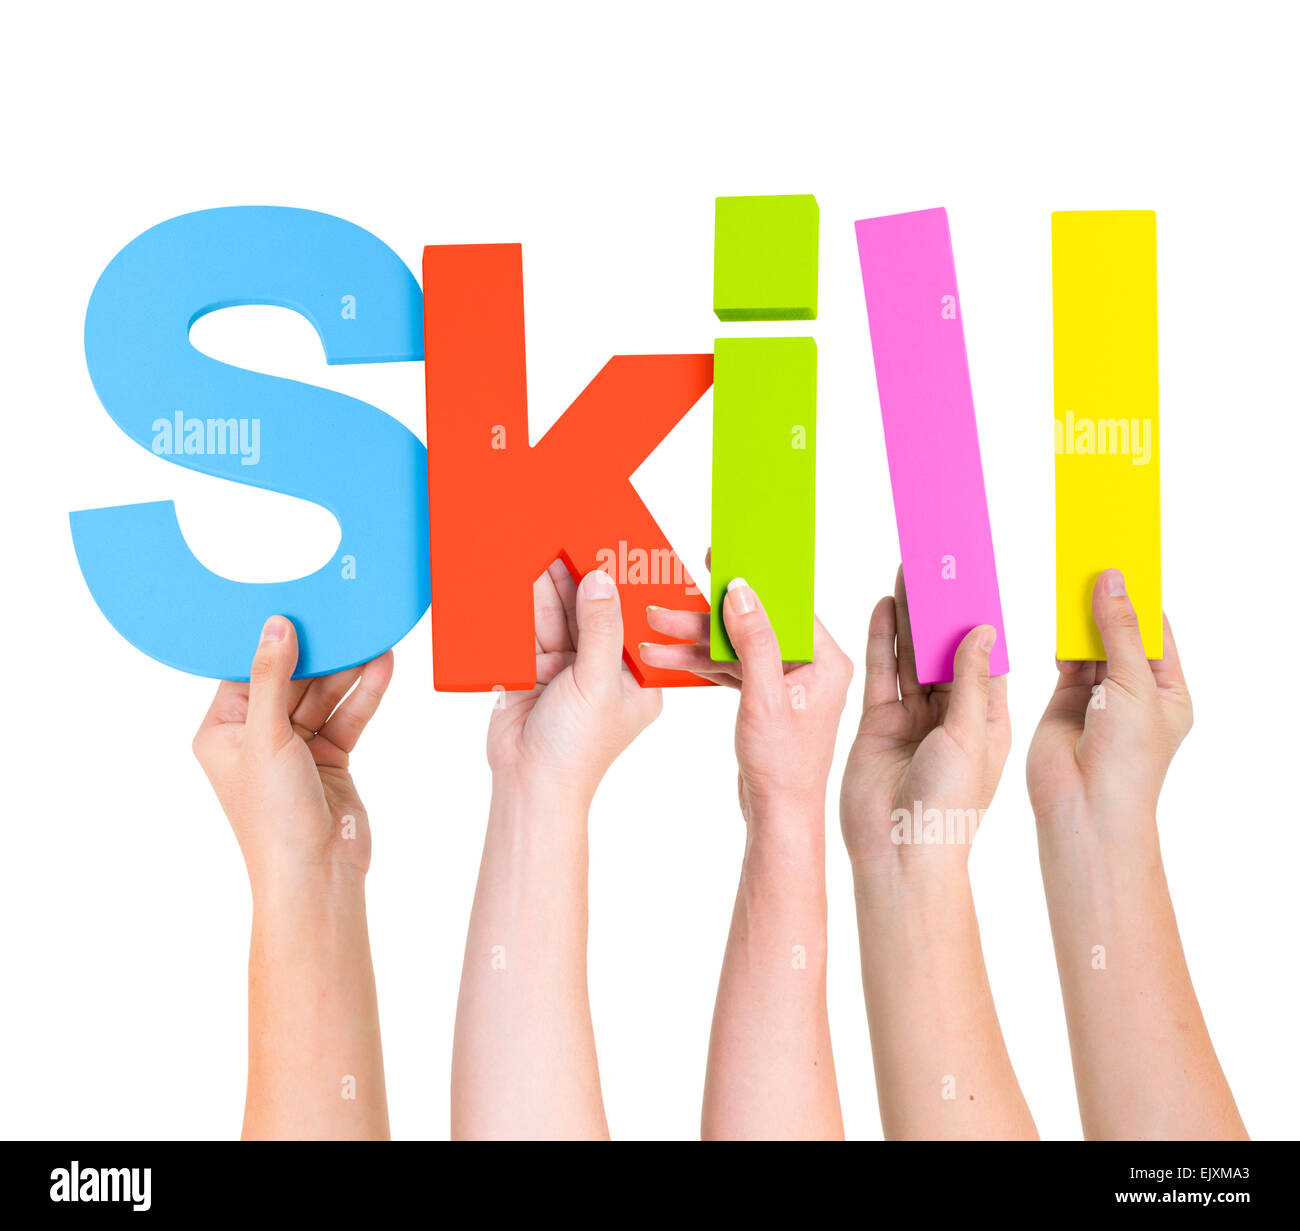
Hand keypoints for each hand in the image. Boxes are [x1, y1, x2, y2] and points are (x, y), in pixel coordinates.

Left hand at [192, 615, 393, 893]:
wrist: (317, 874)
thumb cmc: (273, 817)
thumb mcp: (266, 737)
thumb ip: (271, 677)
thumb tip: (275, 626)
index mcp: (222, 731)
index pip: (247, 671)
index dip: (273, 641)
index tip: (299, 608)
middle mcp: (256, 736)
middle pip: (291, 679)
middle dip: (321, 654)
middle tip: (345, 619)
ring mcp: (295, 747)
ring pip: (323, 695)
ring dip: (348, 671)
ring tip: (372, 638)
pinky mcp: (330, 757)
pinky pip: (347, 716)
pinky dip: (364, 695)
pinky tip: (382, 669)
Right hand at [486, 563, 661, 803]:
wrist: (527, 784)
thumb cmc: (576, 748)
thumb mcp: (597, 682)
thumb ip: (599, 627)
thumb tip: (601, 579)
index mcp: (638, 676)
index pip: (636, 619)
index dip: (627, 585)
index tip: (619, 549)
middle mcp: (605, 668)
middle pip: (595, 611)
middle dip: (584, 577)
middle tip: (573, 535)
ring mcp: (570, 667)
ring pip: (562, 615)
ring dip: (553, 584)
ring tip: (545, 541)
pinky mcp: (537, 668)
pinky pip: (534, 628)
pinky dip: (528, 603)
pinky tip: (524, 572)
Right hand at [639, 572, 852, 821]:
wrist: (777, 818)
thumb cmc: (783, 767)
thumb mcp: (765, 699)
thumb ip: (754, 642)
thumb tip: (740, 590)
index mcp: (826, 660)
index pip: (785, 605)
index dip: (749, 581)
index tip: (717, 558)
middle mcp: (810, 666)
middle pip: (753, 623)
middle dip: (706, 618)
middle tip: (666, 606)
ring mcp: (786, 683)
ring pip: (735, 647)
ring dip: (694, 642)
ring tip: (653, 632)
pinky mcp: (766, 698)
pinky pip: (731, 669)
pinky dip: (701, 664)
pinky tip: (667, 656)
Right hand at [839, 567, 1008, 874]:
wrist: (899, 855)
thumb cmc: (950, 808)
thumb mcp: (972, 738)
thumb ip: (973, 683)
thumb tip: (982, 630)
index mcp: (990, 719)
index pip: (990, 657)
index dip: (984, 619)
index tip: (980, 579)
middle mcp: (953, 715)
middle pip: (947, 649)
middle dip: (942, 609)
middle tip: (938, 564)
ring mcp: (914, 719)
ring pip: (912, 656)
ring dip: (911, 616)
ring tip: (907, 571)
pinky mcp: (878, 723)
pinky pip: (882, 673)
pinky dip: (881, 640)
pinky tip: (882, 607)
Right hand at [1026, 568, 1190, 836]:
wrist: (1086, 805)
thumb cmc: (1127, 758)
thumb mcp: (1133, 684)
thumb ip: (1119, 630)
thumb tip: (1112, 581)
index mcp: (1167, 692)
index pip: (1156, 633)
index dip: (1140, 599)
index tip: (1125, 563)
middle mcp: (1134, 693)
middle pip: (1121, 635)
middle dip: (1109, 604)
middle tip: (1093, 564)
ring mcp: (1099, 698)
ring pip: (1092, 645)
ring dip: (1082, 619)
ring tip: (1072, 583)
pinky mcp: (1064, 702)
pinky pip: (1066, 661)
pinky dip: (1062, 642)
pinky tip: (1058, 624)